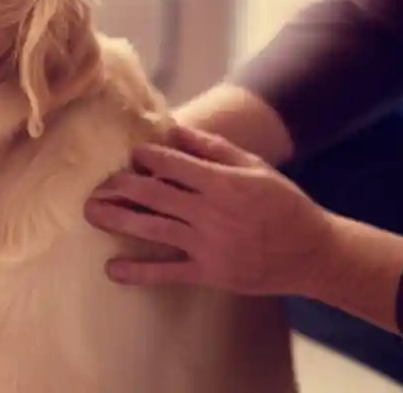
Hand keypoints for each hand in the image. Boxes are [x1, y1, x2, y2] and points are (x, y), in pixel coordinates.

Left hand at [83, 125, 336, 296]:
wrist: (312, 252)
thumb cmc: (283, 202)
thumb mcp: (254, 166)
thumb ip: (214, 148)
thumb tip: (175, 129)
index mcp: (222, 182)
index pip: (172, 164)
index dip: (146, 157)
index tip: (128, 153)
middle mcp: (210, 212)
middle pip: (154, 194)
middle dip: (120, 185)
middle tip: (94, 181)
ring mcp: (208, 244)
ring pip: (153, 229)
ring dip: (118, 219)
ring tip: (90, 212)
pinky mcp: (209, 272)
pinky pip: (168, 272)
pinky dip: (138, 272)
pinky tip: (112, 271)